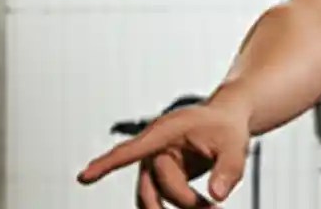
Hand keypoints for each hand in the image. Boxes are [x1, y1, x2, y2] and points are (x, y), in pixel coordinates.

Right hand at [77, 100, 250, 207]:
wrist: (226, 122)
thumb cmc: (227, 127)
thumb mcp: (236, 144)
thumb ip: (230, 169)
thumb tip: (218, 196)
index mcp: (167, 130)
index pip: (132, 149)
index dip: (107, 164)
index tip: (84, 177)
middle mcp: (153, 146)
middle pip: (155, 185)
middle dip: (184, 200)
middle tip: (214, 208)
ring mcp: (152, 162)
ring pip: (153, 196)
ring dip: (179, 206)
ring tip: (211, 208)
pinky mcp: (156, 174)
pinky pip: (157, 198)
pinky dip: (175, 207)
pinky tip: (199, 207)